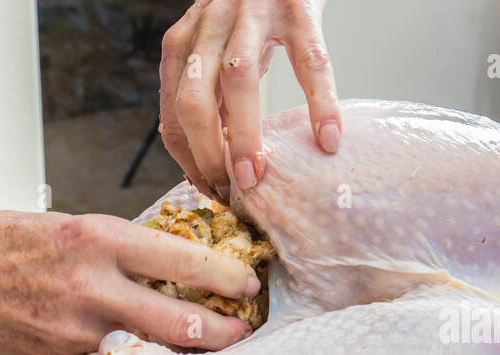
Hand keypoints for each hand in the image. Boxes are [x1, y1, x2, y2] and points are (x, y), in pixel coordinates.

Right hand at [0, 211, 260, 354]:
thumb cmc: (0, 242)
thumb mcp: (65, 225)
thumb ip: (113, 247)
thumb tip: (162, 264)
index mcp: (98, 238)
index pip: (183, 260)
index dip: (225, 276)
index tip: (248, 283)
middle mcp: (93, 286)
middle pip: (179, 320)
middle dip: (221, 332)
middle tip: (243, 334)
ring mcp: (76, 329)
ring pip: (148, 350)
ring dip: (179, 354)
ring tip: (203, 353)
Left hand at [160, 0, 339, 200]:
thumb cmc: (249, 14)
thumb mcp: (215, 50)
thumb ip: (208, 95)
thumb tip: (210, 158)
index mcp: (182, 44)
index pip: (172, 115)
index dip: (189, 161)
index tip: (213, 190)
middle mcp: (210, 26)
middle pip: (194, 103)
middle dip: (208, 156)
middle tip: (231, 190)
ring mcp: (252, 13)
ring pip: (239, 83)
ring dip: (245, 138)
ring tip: (259, 176)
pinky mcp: (298, 6)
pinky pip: (309, 62)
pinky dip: (320, 104)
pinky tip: (328, 138)